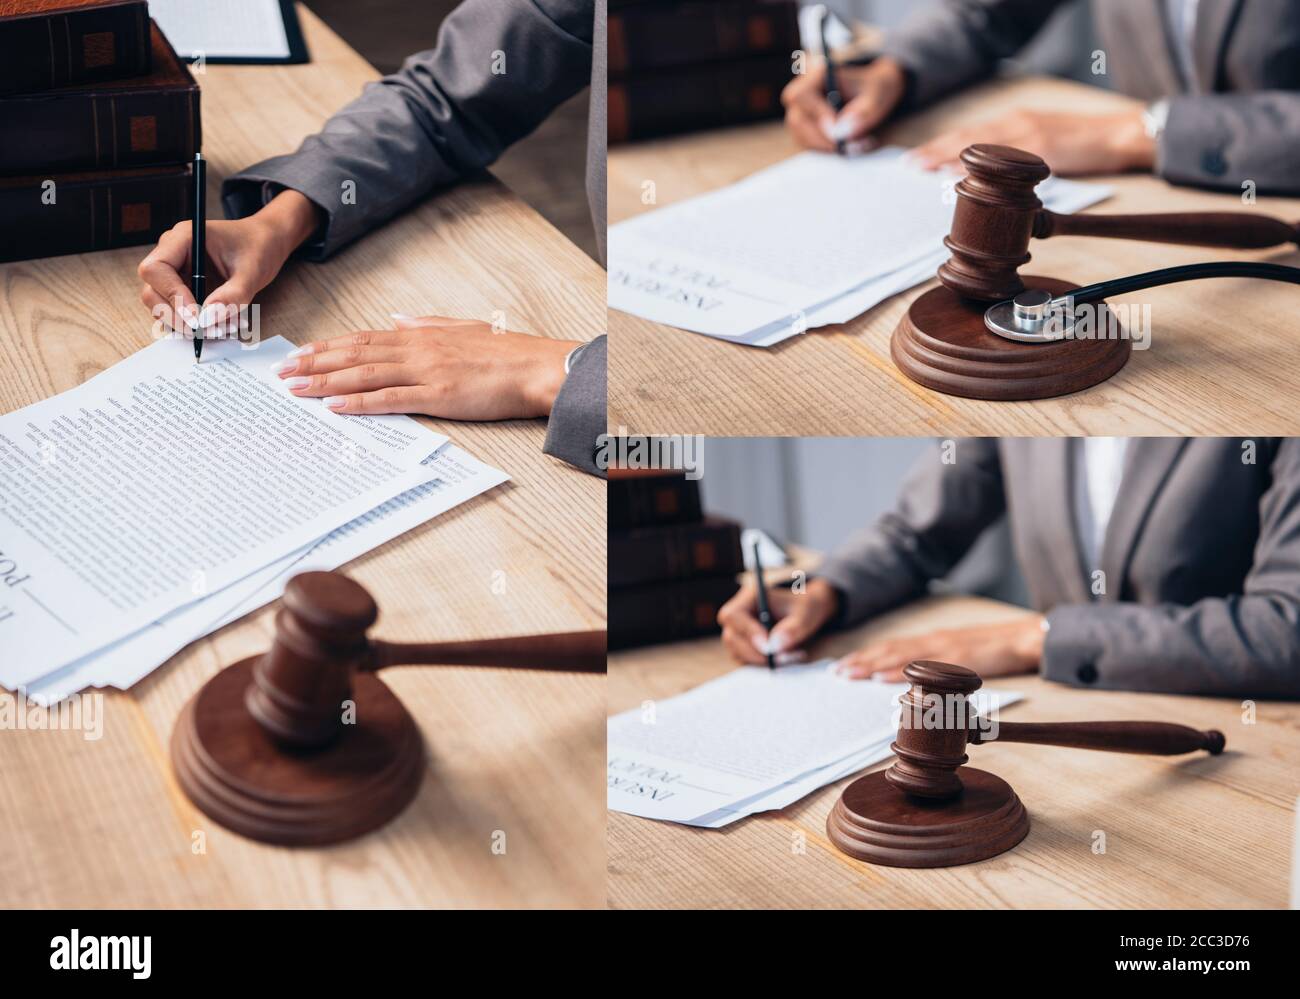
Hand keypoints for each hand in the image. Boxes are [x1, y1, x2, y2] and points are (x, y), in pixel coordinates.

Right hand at [137, 189, 320, 334]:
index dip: (172, 296)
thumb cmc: (258, 247)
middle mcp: (172, 253)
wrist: (264, 243)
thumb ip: (233, 295)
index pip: (156, 269)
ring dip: (185, 324)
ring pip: (161, 305)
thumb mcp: (253, 272)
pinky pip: (176, 311)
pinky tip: (218, 327)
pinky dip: (193, 324)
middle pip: (152, 291)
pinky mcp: (182, 287)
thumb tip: (208, 319)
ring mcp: (174, 271)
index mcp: (183, 238)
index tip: (196, 318)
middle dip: (175, 316)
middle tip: (204, 332)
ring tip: (219, 330)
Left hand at [276, 314, 576, 419]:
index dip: (328, 346)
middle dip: (314, 362)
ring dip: (325, 381)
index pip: (364, 339)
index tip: (300, 352)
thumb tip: (398, 318)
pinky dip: (359, 402)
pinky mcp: (438, 396)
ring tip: (295, 389)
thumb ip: (428, 324)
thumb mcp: (464, 327)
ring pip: (364, 374)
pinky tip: (335, 406)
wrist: (537, 367)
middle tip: (281, 372)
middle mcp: (417, 349)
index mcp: (422, 335)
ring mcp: (425, 372)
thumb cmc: (507, 353)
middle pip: (354, 354)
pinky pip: (390, 400)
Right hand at [716, 577, 839, 665]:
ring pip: (736, 651)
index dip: (748, 632)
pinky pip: (745, 659)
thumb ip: (791, 629)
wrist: (807, 612)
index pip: (734, 615)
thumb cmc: (805, 607)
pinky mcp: (744, 645)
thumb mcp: (805, 614)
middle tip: (779, 659)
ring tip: (788, 657)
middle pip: (731, 636)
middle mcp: (740, 612)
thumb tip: (774, 646)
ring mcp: (739, 630)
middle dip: (753, 652)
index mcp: (750, 596)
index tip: (767, 646)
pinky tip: (783, 658)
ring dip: (759, 660)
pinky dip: (762, 664)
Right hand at [781, 56, 906, 152]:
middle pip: (797, 120)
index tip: (837, 131)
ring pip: (800, 135)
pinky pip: (807, 143)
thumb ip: (862, 112)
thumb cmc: (875, 87)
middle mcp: (803, 90)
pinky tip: (848, 146)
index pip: (801, 96)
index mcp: (817, 73)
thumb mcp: (878, 95)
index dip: (817, 116)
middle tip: (849, 147)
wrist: (874, 91)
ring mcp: (800, 110)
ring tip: (856, 146)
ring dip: (826, 147)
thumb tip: (840, 133)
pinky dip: (827, 149)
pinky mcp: (804, 126)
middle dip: (822, 139)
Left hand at [832, 616, 1045, 681]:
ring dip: (872, 664)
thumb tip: (923, 687)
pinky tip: (882, 677)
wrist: (1026, 637)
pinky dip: (900, 671)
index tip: (846, 664)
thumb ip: (942, 669)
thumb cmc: (996, 649)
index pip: (894, 647)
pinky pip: (922, 667)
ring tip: (850, 673)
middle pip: (890, 650)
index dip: (869, 654)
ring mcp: (944, 649)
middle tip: (837, 672)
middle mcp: (934, 642)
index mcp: (934, 642)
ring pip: (900, 656)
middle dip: (862, 660)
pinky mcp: (956, 659)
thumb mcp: (963, 657)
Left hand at [909, 109, 1154, 174]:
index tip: (919, 156)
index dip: (944, 145)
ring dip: (948, 155)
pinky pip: (1002, 158)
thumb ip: (1016, 160)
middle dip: (936, 150)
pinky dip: (978, 165)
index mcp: (1017, 123)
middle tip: (910, 163)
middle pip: (968, 138)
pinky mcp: (1042, 147)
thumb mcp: (1044, 146)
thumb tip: (990, 181)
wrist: (1118, 134)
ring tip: (922, 166)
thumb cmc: (1083, 144)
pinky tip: (959, 170)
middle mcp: (1017, 123)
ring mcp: (1028, 134)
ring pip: (979, 145)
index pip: (973, 135)